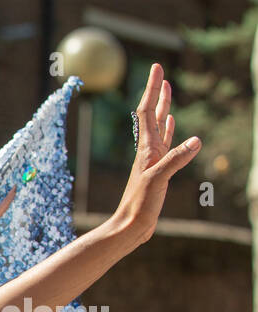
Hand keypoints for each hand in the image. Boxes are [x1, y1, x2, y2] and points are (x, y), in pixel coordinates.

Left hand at [111, 64, 201, 247]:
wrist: (130, 227)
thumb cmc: (140, 205)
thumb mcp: (159, 180)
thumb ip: (176, 159)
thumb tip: (196, 140)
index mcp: (147, 148)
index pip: (148, 111)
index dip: (152, 89)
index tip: (157, 68)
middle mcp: (148, 150)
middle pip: (151, 114)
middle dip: (156, 92)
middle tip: (161, 73)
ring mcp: (152, 159)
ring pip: (158, 126)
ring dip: (163, 107)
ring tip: (168, 90)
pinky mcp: (157, 170)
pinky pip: (164, 143)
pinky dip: (169, 130)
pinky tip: (171, 123)